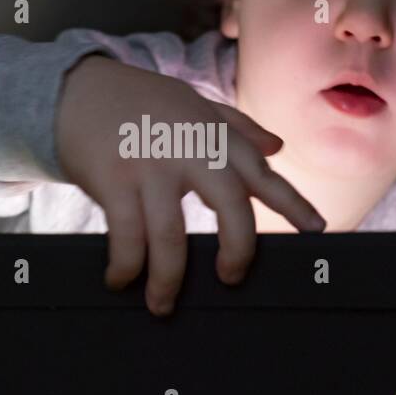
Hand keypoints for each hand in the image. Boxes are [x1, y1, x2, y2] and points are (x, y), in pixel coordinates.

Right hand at [54, 54, 325, 315]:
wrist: (78, 89)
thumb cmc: (142, 102)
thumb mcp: (192, 105)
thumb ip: (236, 128)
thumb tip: (277, 146)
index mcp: (212, 134)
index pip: (261, 171)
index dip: (292, 202)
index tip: (318, 229)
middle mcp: (189, 149)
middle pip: (230, 206)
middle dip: (238, 250)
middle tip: (232, 279)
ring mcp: (151, 165)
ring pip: (171, 236)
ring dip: (168, 279)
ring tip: (163, 305)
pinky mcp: (113, 180)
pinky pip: (126, 237)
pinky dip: (125, 266)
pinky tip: (120, 280)